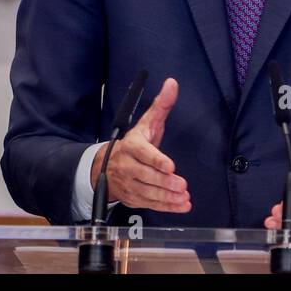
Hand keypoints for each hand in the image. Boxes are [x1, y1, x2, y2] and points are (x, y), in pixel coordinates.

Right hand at [90, 77, 191, 212]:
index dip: (156, 160)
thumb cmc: (134, 142)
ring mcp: (129, 184)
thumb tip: (172, 83)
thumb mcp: (146, 122)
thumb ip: (161, 105)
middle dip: (164, 181)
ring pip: (148, 192)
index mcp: (131, 146)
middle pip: (146, 176)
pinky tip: (181, 205)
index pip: (143, 153)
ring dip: (167, 197)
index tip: (170, 165)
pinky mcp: (132, 198)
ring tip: (184, 198)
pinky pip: (150, 204)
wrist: (106, 165)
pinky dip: (167, 207)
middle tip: (182, 185)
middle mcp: (127, 166)